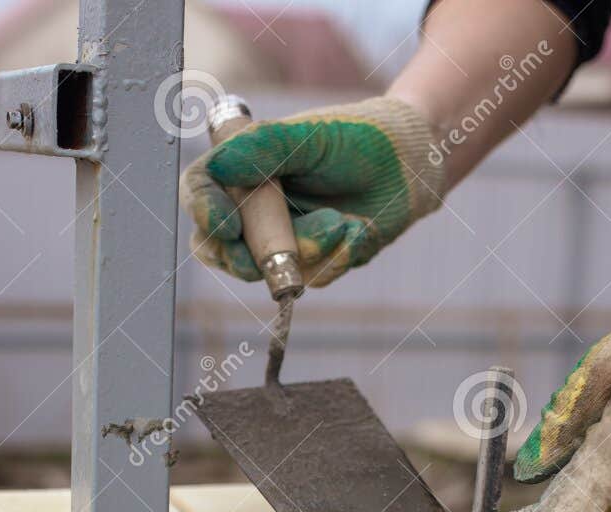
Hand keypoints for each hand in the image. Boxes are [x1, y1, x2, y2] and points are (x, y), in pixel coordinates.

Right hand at [181, 97, 443, 288]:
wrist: (408, 165)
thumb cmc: (356, 138)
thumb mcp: (311, 137)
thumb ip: (265, 148)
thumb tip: (219, 166)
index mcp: (241, 168)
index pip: (201, 191)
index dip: (204, 212)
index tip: (226, 226)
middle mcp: (253, 208)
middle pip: (218, 247)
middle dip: (241, 260)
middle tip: (266, 261)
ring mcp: (281, 239)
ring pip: (269, 268)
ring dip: (309, 251)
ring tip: (343, 223)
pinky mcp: (312, 262)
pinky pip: (313, 276)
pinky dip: (337, 256)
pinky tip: (357, 231)